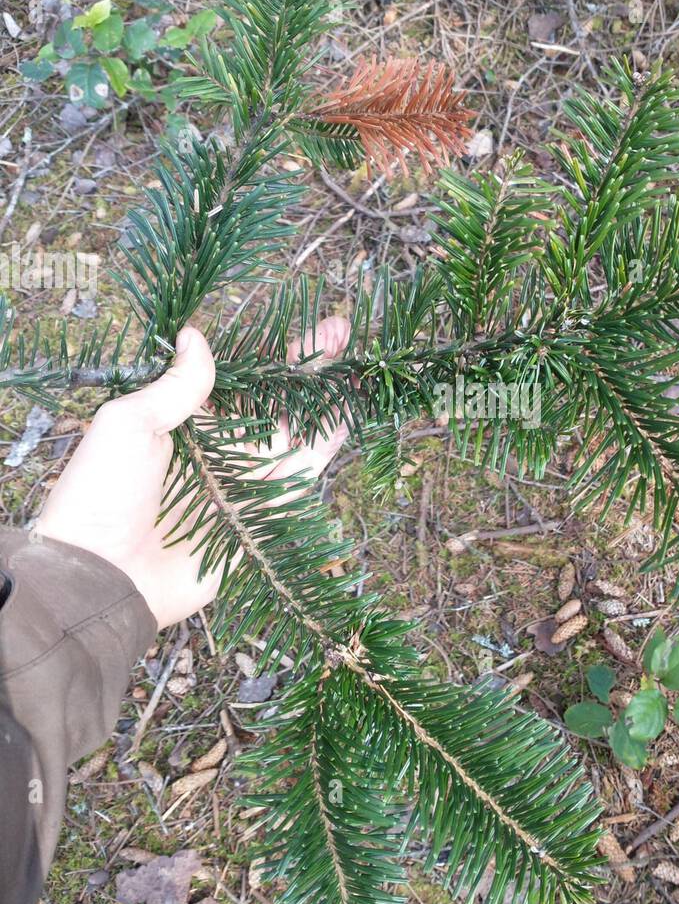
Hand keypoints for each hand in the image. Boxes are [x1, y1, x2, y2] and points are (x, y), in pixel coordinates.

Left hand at [36, 320, 349, 628]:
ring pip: (295, 436)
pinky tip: (344, 416)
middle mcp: (216, 453)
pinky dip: (324, 447)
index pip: (236, 382)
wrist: (102, 577)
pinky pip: (298, 479)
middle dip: (306, 370)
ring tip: (352, 366)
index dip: (266, 355)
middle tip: (340, 331)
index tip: (288, 326)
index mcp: (182, 426)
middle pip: (273, 404)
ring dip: (324, 402)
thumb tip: (196, 334)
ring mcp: (241, 487)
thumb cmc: (101, 494)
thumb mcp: (128, 423)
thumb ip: (175, 385)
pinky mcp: (260, 520)